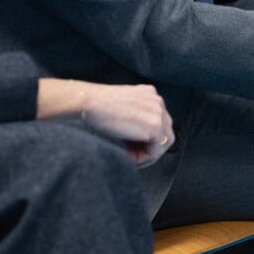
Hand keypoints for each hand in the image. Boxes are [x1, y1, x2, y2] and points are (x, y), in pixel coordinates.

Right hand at [37, 79, 173, 166]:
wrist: (88, 102)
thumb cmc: (97, 106)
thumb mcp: (123, 107)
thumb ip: (136, 117)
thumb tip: (141, 141)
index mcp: (150, 95)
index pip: (159, 123)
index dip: (147, 139)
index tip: (133, 149)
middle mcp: (157, 101)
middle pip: (165, 133)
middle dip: (150, 148)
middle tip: (133, 157)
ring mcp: (158, 113)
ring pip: (162, 143)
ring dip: (146, 154)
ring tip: (129, 157)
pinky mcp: (154, 126)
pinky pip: (154, 151)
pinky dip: (142, 158)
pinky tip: (127, 156)